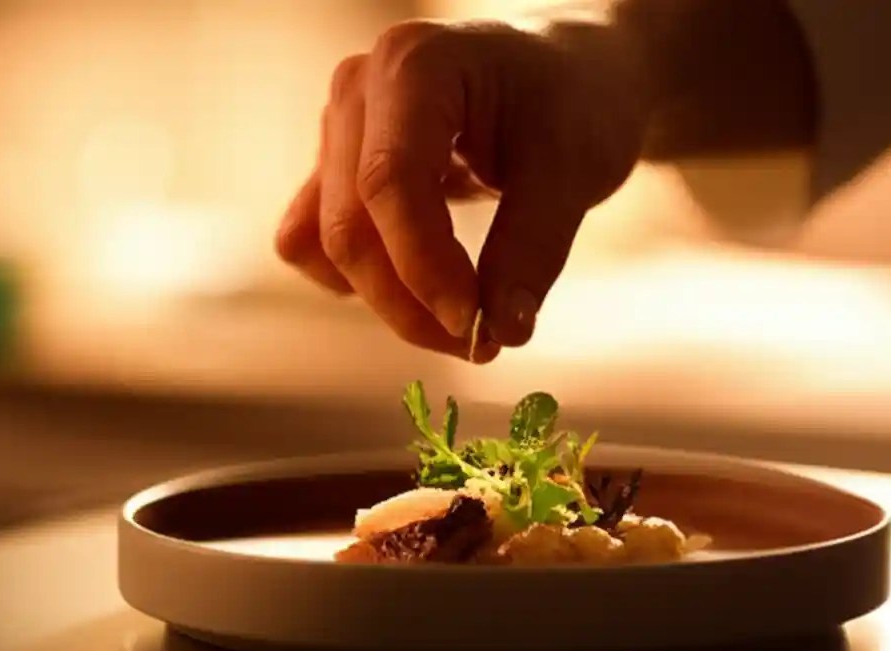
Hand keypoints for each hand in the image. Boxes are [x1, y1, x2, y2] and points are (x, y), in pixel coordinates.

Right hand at [275, 18, 647, 360]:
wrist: (570, 74)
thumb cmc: (577, 99)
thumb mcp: (574, 169)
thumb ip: (532, 249)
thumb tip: (500, 331)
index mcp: (413, 66)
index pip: (389, 182)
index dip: (423, 267)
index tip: (475, 326)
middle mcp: (358, 90)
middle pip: (348, 223)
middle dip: (408, 301)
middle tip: (480, 344)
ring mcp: (338, 129)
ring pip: (325, 243)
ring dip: (385, 299)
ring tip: (463, 316)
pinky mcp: (334, 168)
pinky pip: (314, 242)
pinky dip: (360, 280)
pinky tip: (420, 285)